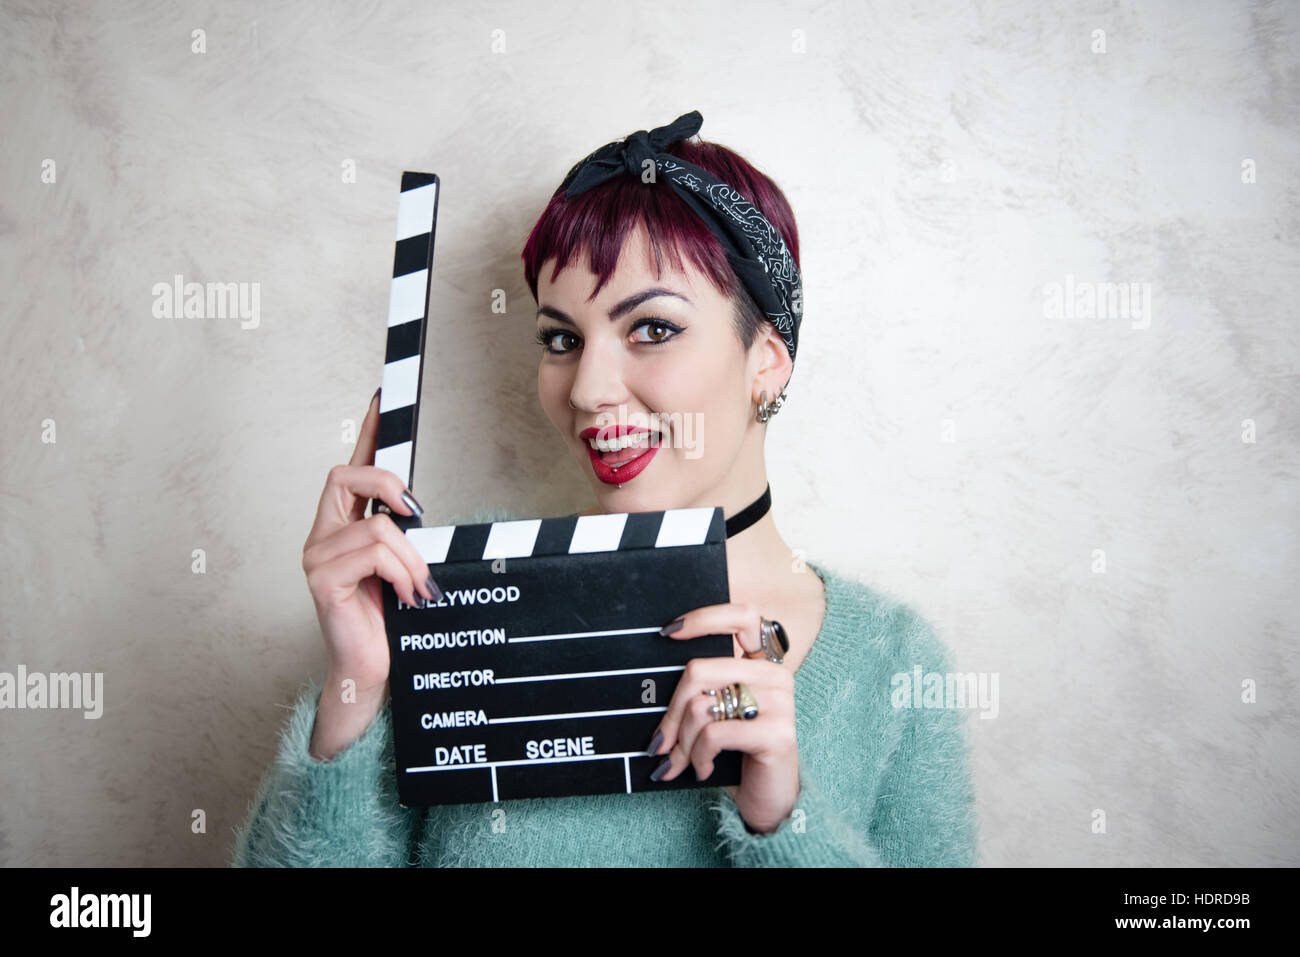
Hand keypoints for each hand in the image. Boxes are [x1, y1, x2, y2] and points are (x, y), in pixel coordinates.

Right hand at [300, 390, 439, 757]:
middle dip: (388, 483)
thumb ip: (406, 537)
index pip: (353, 466)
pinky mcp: (321, 578)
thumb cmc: (389, 622)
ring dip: (411, 556)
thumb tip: (422, 510)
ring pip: (376, 524)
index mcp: (344, 525)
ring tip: (419, 586)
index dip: (367, 430)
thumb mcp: (406, 568)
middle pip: (346, 473)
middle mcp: (323, 533)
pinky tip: (408, 594)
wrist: (372, 672)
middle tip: (417, 511)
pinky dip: (402, 571)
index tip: (381, 396)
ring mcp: (317, 555)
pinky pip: (373, 550)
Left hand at [646, 603, 799, 833]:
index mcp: (762, 664)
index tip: (667, 632)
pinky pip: (714, 733)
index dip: (704, 618)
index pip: (742, 617)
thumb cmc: (737, 755)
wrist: (769, 802)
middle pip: (699, 670)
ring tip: (682, 762)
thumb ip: (702, 690)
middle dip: (671, 712)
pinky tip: (701, 770)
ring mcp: (781, 703)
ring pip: (701, 705)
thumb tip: (649, 682)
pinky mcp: (777, 733)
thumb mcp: (719, 715)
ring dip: (683, 742)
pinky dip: (698, 756)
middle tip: (660, 742)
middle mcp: (776, 677)